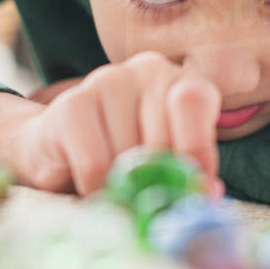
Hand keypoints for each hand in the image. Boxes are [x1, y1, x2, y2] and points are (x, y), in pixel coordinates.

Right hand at [14, 51, 226, 197]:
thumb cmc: (130, 161)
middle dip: (156, 181)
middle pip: (161, 139)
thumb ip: (190, 174)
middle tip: (146, 197)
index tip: (191, 189)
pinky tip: (94, 188)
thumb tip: (208, 191)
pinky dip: (97, 189)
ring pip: (127, 156)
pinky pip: (94, 164)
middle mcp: (147, 70)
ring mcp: (106, 81)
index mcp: (183, 82)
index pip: (194, 101)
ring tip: (116, 185)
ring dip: (124, 188)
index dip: (195, 152)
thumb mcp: (171, 166)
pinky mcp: (70, 105)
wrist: (62, 154)